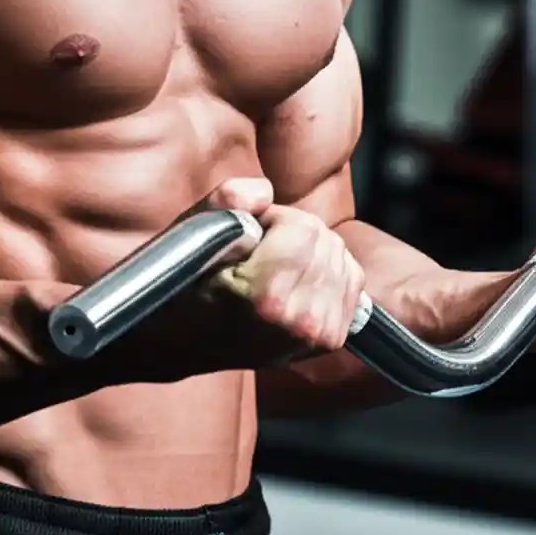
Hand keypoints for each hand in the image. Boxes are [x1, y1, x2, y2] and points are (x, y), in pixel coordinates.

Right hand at [197, 177, 365, 365]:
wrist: (183, 342)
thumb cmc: (186, 282)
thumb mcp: (193, 230)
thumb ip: (228, 200)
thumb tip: (266, 192)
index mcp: (267, 297)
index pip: (304, 227)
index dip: (276, 219)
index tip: (251, 236)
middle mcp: (300, 321)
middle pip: (326, 240)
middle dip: (296, 234)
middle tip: (261, 254)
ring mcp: (318, 334)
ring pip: (342, 256)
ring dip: (312, 253)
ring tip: (275, 270)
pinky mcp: (331, 338)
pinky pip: (352, 280)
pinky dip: (328, 271)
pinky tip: (297, 282)